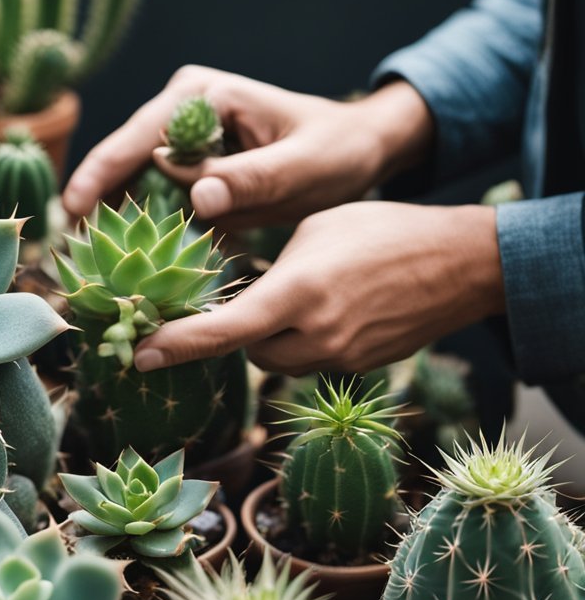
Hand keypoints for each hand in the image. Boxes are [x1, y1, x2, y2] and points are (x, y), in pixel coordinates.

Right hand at [63, 66, 434, 228]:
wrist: (359, 149)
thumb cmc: (336, 151)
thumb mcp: (302, 167)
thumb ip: (251, 179)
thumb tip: (198, 195)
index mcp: (200, 96)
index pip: (138, 137)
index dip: (102, 175)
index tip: (75, 211)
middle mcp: (178, 108)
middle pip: (121, 158)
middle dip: (92, 199)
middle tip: (64, 247)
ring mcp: (177, 136)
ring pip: (128, 180)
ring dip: (108, 218)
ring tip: (81, 261)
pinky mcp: (184, 165)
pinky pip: (150, 196)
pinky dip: (136, 226)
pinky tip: (118, 259)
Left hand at [132, 201, 504, 375]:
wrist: (463, 265)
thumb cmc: (384, 230)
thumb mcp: (313, 230)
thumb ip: (270, 270)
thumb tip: (239, 297)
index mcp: (296, 293)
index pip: (222, 332)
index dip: (175, 346)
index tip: (137, 355)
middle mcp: (315, 336)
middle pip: (245, 351)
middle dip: (233, 331)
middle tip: (230, 301)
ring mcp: (340, 358)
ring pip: (276, 361)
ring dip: (270, 336)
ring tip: (296, 294)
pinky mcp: (359, 368)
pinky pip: (310, 361)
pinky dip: (304, 340)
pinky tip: (328, 306)